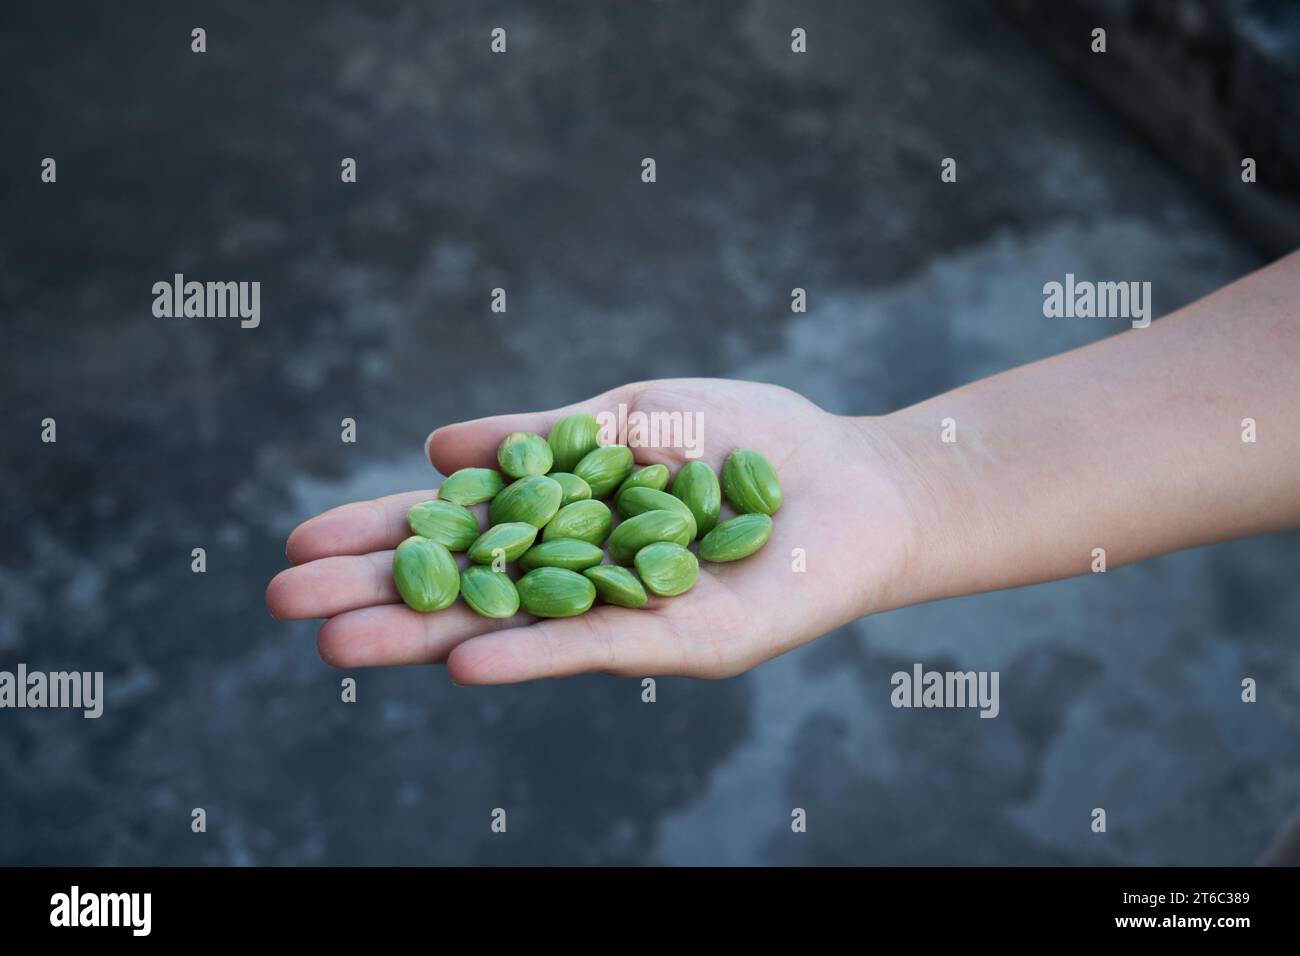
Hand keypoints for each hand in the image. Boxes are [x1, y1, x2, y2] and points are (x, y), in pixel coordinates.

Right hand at [266, 379, 914, 682]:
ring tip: (338, 643)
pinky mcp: (679, 641)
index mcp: (564, 521)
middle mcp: (579, 577)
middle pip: (466, 587)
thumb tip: (437, 448)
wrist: (852, 479)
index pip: (458, 531)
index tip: (301, 539)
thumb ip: (541, 438)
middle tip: (281, 602)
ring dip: (426, 634)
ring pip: (513, 627)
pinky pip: (596, 645)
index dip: (383, 534)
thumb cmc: (750, 439)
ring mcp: (623, 614)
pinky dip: (532, 652)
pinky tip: (463, 660)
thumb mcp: (628, 417)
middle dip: (377, 591)